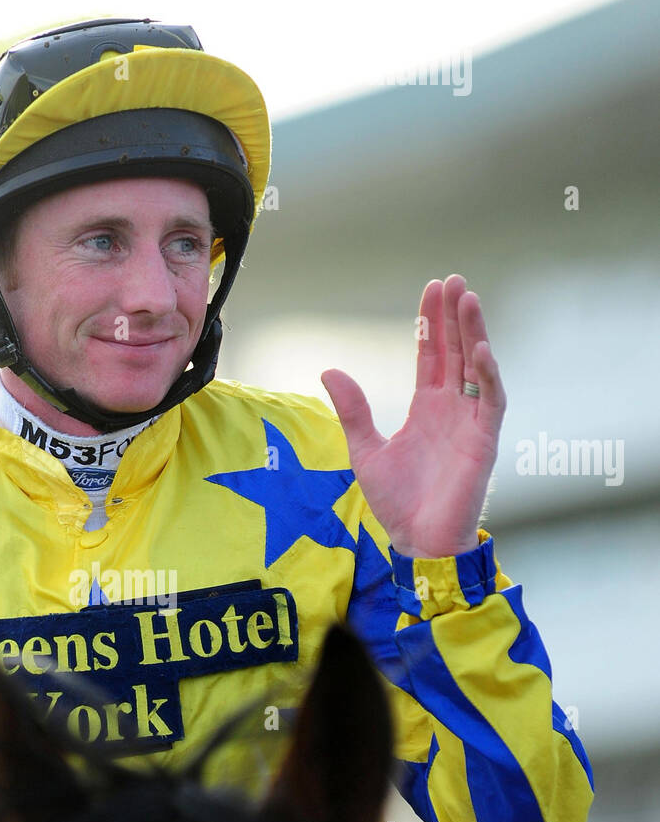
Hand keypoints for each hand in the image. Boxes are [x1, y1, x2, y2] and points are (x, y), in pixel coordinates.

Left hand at [321, 275, 506, 557]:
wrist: (416, 541)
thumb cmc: (396, 502)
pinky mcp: (484, 442)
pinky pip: (492, 402)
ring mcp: (471, 423)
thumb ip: (353, 410)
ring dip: (474, 333)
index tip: (431, 290)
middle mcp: (453, 410)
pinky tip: (480, 349)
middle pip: (456, 352)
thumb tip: (329, 370)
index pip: (432, 356)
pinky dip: (489, 375)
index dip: (431, 324)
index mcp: (427, 409)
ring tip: (467, 298)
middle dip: (455, 316)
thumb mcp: (365, 449)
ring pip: (477, 368)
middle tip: (452, 280)